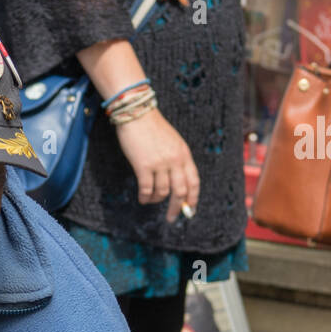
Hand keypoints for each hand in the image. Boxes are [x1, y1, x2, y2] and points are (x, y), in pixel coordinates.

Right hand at [114, 108, 200, 222]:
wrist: (137, 114)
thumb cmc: (152, 127)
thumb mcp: (172, 142)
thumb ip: (176, 159)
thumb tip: (175, 182)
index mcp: (184, 154)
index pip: (194, 181)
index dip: (193, 198)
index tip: (190, 209)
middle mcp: (175, 160)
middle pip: (180, 191)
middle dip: (176, 207)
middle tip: (171, 217)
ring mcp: (160, 163)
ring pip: (162, 192)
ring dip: (156, 200)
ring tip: (150, 200)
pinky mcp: (144, 165)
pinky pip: (147, 189)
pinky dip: (145, 197)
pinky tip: (142, 198)